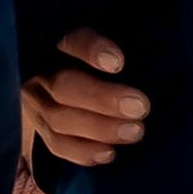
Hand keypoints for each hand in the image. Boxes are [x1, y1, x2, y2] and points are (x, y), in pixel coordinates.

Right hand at [21, 29, 147, 170]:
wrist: (64, 80)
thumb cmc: (102, 58)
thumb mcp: (110, 40)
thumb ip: (125, 42)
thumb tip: (157, 51)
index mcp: (57, 41)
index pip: (72, 40)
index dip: (92, 50)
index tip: (118, 63)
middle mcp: (40, 72)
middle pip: (64, 86)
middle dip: (102, 99)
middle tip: (140, 107)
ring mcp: (35, 104)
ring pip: (60, 120)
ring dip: (100, 129)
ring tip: (136, 131)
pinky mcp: (41, 129)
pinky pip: (57, 145)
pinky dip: (84, 152)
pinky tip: (111, 153)